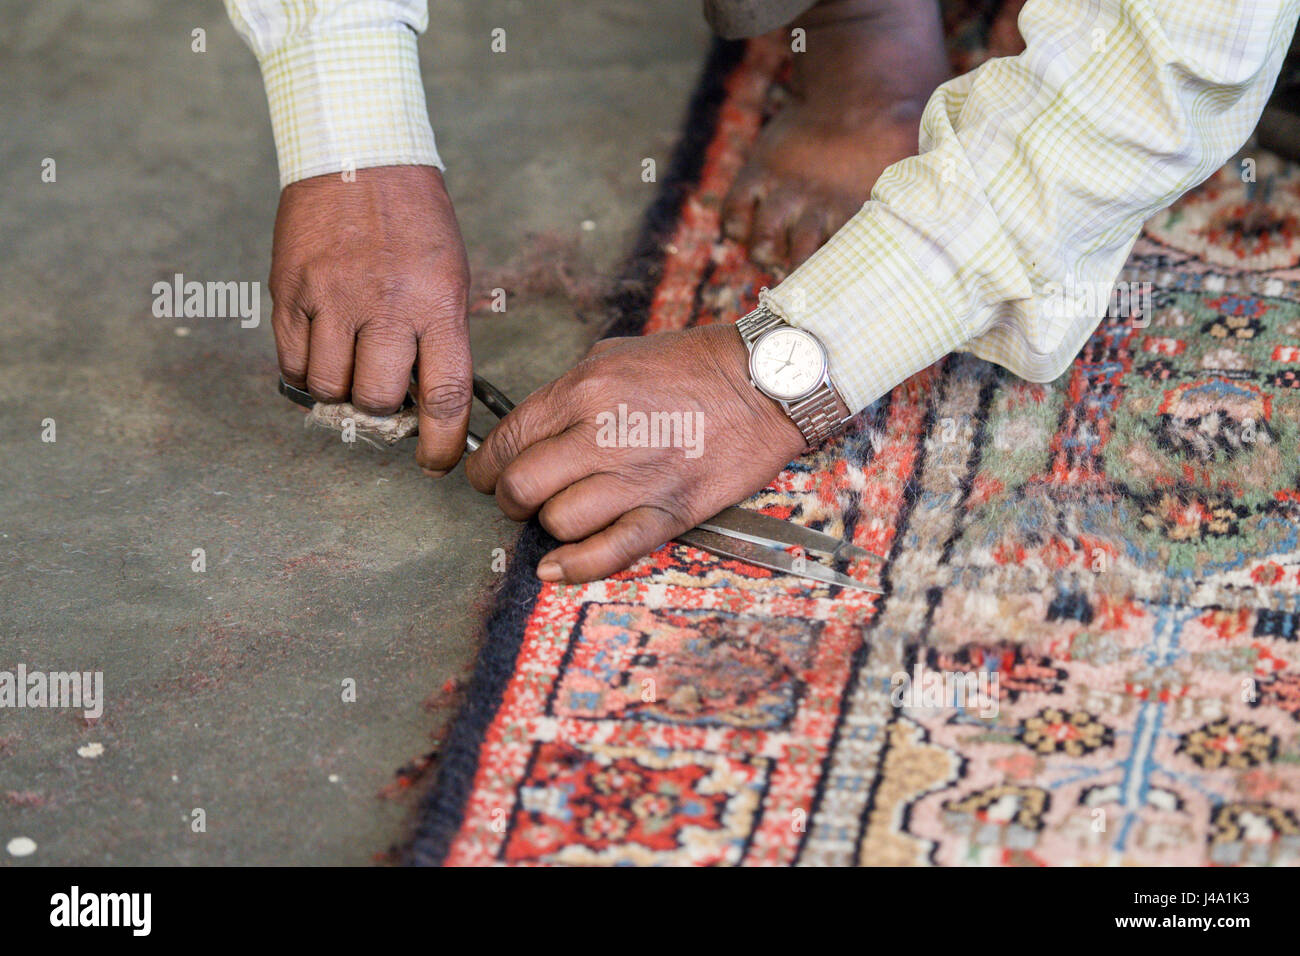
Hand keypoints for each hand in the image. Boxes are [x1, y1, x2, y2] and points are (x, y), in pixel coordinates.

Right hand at [269, 165, 471, 474]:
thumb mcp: (449, 275)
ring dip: (343, 392)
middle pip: (379, 399)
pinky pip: (293, 361)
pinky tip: (322, 352)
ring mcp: (332, 297)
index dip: (441, 444)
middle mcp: (385, 304)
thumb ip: (439, 337)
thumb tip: (430, 403)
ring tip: (353, 367)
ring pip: (331, 388)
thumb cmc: (415, 220)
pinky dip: (307, 371)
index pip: (444, 396)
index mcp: (436, 303)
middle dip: (385, 409)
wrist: (359, 152)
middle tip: (387, 395)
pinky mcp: (290, 290)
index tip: (437, 462)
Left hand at [465, 323, 812, 582]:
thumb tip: (532, 430)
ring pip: (558, 521)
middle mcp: (602, 433)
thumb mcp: (616, 355)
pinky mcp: (669, 509)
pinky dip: (575, 567)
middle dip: (509, 499)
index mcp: (585, 389)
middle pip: (521, 485)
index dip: (487, 466)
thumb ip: (568, 393)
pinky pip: (609, 551)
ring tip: (559, 516)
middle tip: (520, 499)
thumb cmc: (694, 364)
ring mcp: (637, 476)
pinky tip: (556, 568)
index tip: (489, 474)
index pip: (507, 439)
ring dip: (549, 526)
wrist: (766, 381)